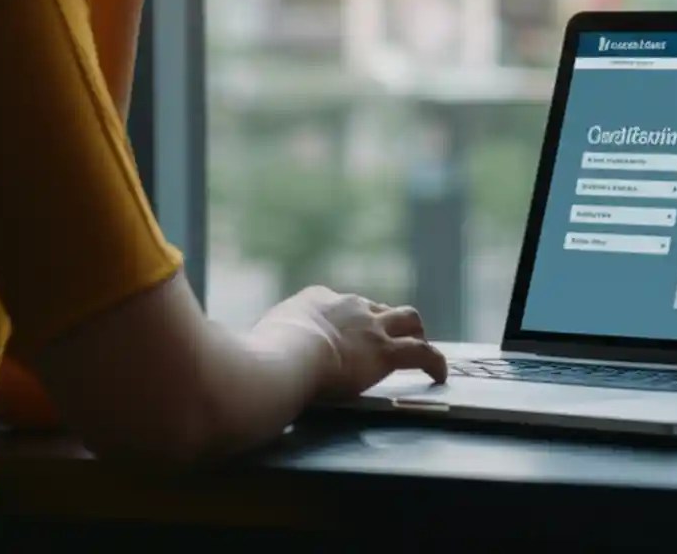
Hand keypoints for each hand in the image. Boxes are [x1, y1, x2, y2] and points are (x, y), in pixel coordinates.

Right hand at [252, 286, 447, 400]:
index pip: (343, 305)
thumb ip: (257, 344)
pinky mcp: (387, 351)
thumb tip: (236, 357)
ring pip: (409, 319)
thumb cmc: (259, 355)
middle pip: (378, 308)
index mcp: (315, 300)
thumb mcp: (254, 340)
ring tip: (420, 349)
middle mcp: (349, 306)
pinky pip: (423, 352)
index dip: (350, 321)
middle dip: (386, 322)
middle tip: (388, 341)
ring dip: (416, 333)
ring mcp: (371, 327)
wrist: (284, 357)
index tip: (347, 336)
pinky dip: (435, 362)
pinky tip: (440, 375)